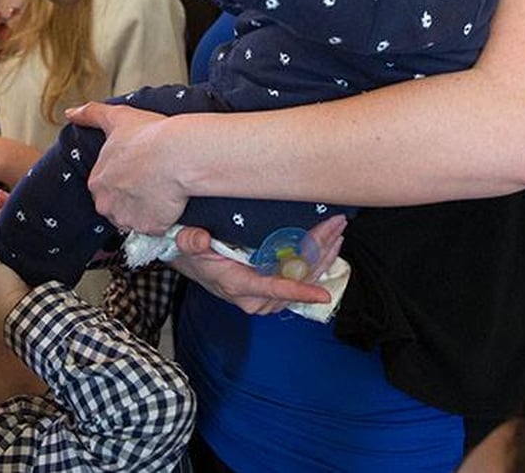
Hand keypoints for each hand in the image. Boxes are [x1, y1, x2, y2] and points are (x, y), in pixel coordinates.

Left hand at [67, 100, 186, 232]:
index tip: (139, 170)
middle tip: (152, 181)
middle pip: (118, 208)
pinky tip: (171, 201)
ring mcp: (128, 219)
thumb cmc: (149, 135)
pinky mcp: (149, 228)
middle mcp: (107, 204)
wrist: (176, 154)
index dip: (124, 180)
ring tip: (163, 190)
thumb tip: (70, 113)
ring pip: (137, 220)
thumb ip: (90, 114)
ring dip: (148, 210)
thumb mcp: (116, 117)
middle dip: (133, 199)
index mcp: (97, 182)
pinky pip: (157, 228)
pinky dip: (164, 219)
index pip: (106, 188)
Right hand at [169, 216, 345, 314]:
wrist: (191, 263)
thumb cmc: (192, 254)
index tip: (322, 294)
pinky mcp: (273, 291)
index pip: (274, 290)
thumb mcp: (186, 244)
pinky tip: (330, 245)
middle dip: (320, 252)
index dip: (300, 292)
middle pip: (297, 278)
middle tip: (337, 228)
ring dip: (324, 255)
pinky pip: (301, 278)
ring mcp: (267, 296)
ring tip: (338, 231)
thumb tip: (200, 239)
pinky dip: (318, 261)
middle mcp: (256, 297)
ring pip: (304, 278)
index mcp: (238, 285)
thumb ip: (192, 242)